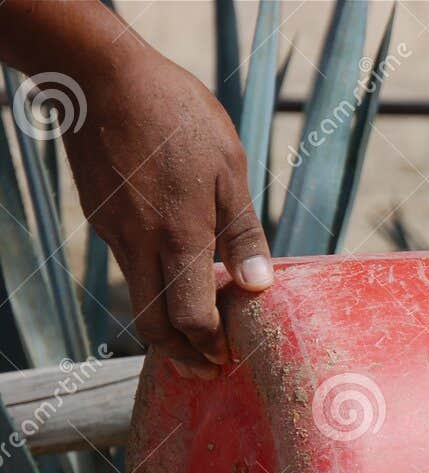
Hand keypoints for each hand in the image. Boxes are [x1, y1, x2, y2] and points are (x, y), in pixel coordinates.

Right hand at [64, 39, 272, 377]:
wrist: (100, 75)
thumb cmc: (177, 115)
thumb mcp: (230, 168)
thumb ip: (243, 232)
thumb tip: (258, 287)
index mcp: (178, 236)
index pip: (192, 317)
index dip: (211, 346)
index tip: (229, 358)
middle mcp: (139, 243)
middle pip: (153, 325)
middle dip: (181, 356)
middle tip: (207, 370)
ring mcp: (113, 232)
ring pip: (137, 297)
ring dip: (165, 325)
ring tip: (198, 336)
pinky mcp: (101, 216)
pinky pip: (128, 266)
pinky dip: (151, 288)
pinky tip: (175, 281)